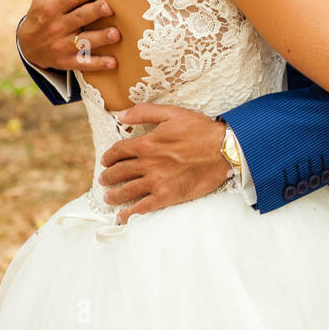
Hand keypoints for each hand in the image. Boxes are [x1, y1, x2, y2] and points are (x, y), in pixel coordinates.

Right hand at [18, 0, 119, 71]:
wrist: (27, 45)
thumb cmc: (41, 13)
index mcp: (51, 7)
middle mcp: (56, 26)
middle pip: (79, 18)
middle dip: (95, 12)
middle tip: (111, 7)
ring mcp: (62, 45)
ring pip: (83, 41)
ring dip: (100, 38)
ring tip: (116, 34)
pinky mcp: (67, 61)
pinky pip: (84, 63)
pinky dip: (98, 64)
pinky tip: (114, 63)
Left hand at [101, 104, 230, 223]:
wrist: (224, 151)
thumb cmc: (201, 130)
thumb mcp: (173, 113)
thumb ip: (145, 112)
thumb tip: (121, 115)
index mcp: (147, 143)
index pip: (118, 151)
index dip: (109, 156)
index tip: (106, 160)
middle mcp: (147, 164)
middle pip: (119, 172)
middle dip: (108, 176)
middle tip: (104, 179)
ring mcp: (156, 181)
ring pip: (126, 191)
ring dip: (114, 195)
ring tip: (109, 197)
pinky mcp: (167, 196)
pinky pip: (142, 208)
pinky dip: (129, 214)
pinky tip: (123, 217)